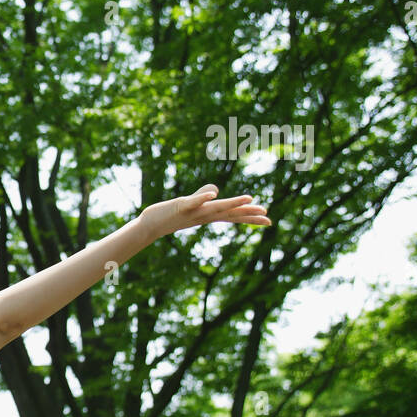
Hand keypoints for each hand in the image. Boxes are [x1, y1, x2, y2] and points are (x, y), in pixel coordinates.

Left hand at [139, 184, 271, 238]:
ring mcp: (192, 212)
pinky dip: (202, 198)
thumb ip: (202, 196)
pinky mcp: (179, 207)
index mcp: (207, 215)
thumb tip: (215, 191)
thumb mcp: (189, 204)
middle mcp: (203, 215)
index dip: (249, 218)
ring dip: (232, 204)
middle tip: (268, 217)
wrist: (148, 225)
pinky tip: (213, 194)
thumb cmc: (169, 215)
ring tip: (249, 199)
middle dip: (248, 215)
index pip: (232, 216)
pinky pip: (192, 202)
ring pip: (215, 208)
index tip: (268, 221)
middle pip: (228, 214)